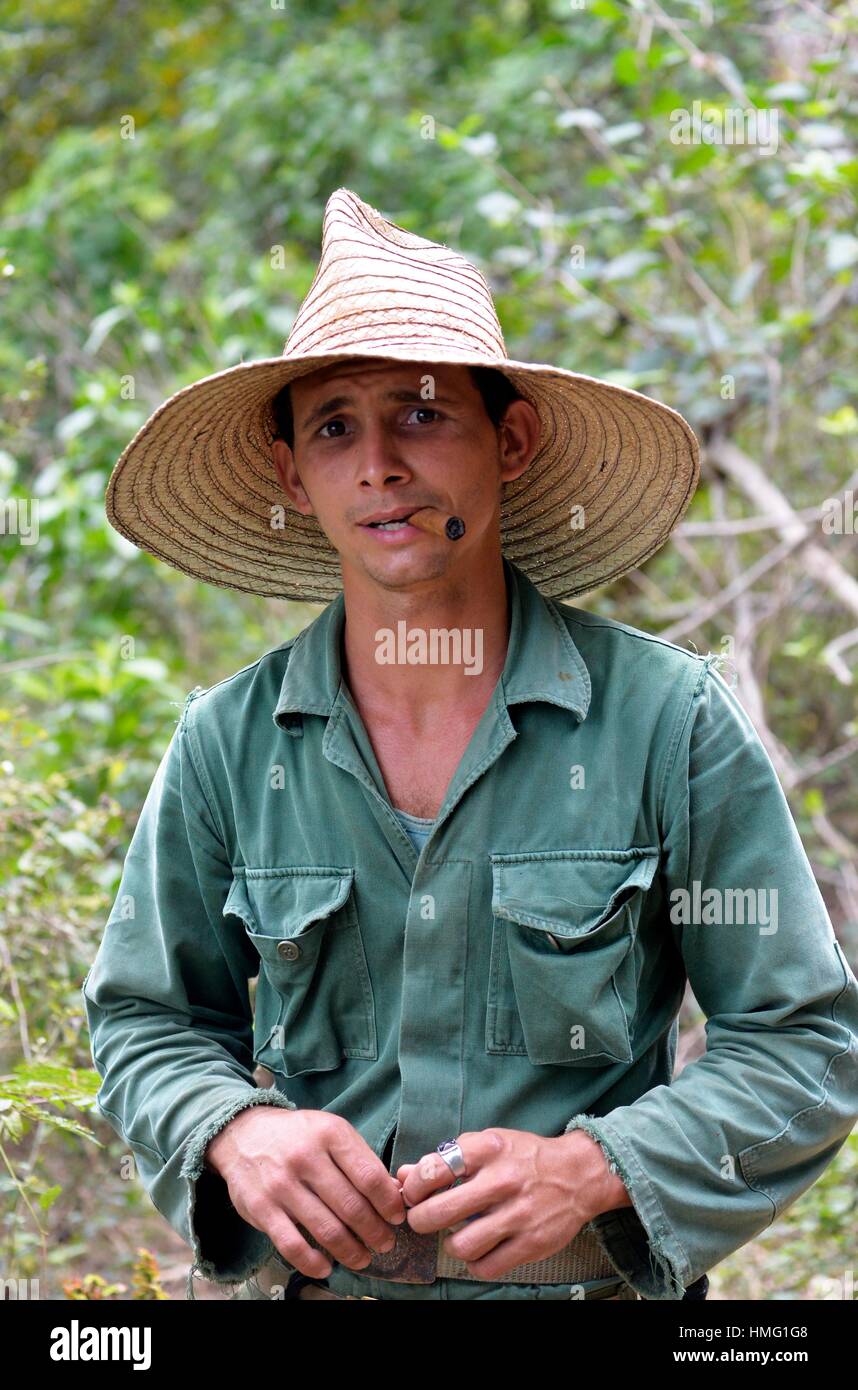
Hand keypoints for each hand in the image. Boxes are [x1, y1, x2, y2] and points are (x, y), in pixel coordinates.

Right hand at [204, 1107, 406, 1278]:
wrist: (244, 1134)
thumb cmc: (298, 1136)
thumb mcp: (332, 1132)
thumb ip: (360, 1160)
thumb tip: (393, 1193)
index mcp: (330, 1134)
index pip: (369, 1176)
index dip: (388, 1203)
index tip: (397, 1218)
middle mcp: (306, 1158)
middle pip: (351, 1206)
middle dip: (374, 1232)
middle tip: (385, 1244)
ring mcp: (282, 1185)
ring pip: (326, 1229)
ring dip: (351, 1251)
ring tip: (362, 1258)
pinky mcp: (261, 1209)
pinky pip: (292, 1245)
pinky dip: (313, 1263)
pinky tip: (327, 1266)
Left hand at [396, 1127, 628, 1280]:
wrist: (579, 1174)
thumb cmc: (525, 1157)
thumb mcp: (488, 1145)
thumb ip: (446, 1159)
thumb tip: (404, 1175)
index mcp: (488, 1150)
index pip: (433, 1170)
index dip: (413, 1187)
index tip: (414, 1193)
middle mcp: (502, 1181)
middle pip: (439, 1213)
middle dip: (422, 1220)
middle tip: (424, 1220)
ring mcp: (518, 1215)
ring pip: (461, 1245)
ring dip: (452, 1244)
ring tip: (459, 1235)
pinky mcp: (531, 1243)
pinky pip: (486, 1266)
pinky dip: (476, 1263)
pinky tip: (480, 1250)